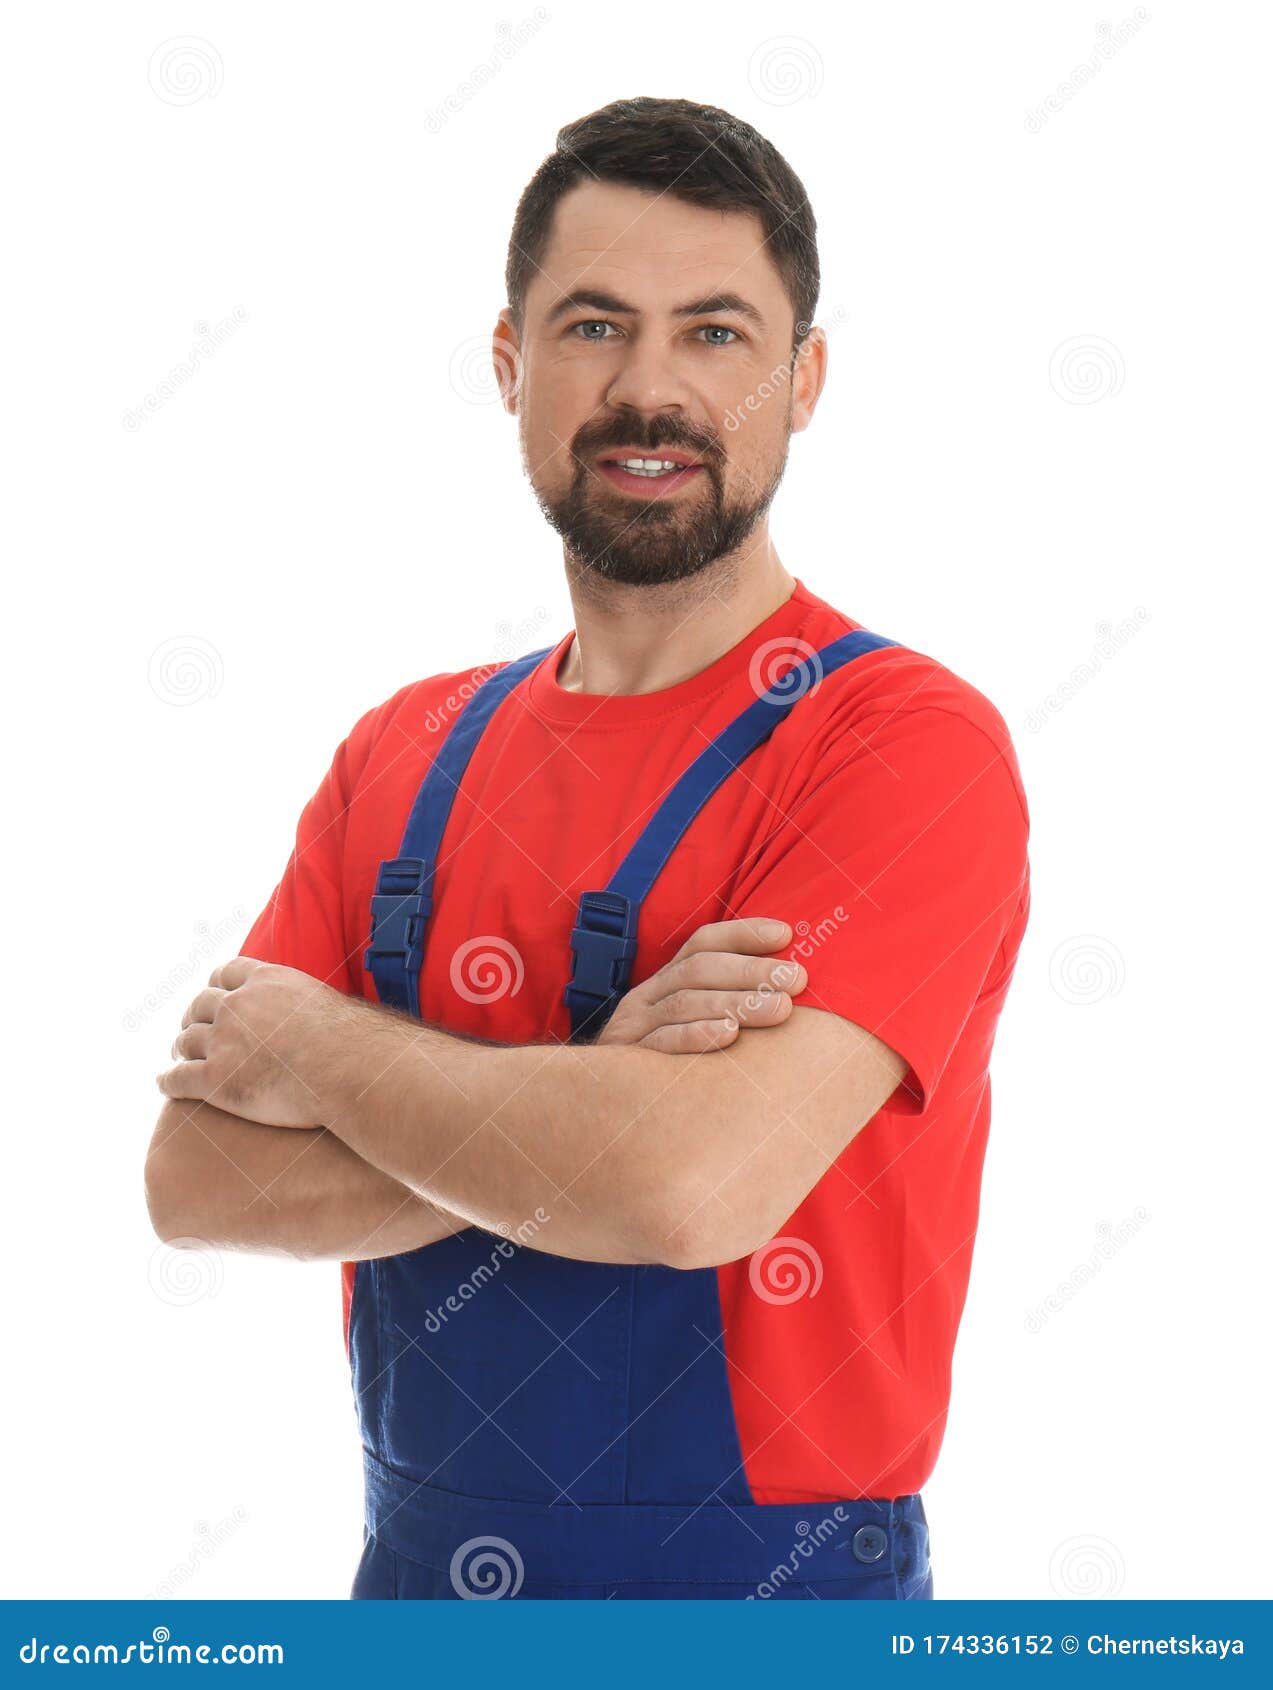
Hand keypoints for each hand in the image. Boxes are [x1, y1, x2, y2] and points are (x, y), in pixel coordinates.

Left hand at [155, 956, 369, 1127]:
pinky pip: (177, 1078)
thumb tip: (317, 1016)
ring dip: (181, 1049)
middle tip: (194, 1032)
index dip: (216, 988)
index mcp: (265, 982)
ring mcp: (223, 1041)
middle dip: (194, 1018)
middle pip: (200, 1005)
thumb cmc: (351, 1043)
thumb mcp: (326, 1004)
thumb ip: (305, 1004)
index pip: (225, 974)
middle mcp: (237, 1005)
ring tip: (181, 1059)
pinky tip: (164, 1084)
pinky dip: (168, 1080)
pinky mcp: (215, 1079)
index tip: (214, 998)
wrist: (347, 1069)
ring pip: (186, 1040)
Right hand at [597, 918, 806, 1053]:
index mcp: (665, 982)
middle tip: (795, 979)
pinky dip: (697, 1035)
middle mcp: (647, 998)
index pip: (702, 944)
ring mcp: (634, 1028)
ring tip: (780, 1009)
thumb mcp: (694, 1029)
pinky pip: (661, 1043)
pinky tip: (729, 1035)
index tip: (785, 935)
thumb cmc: (673, 1069)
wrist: (603, 1109)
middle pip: (699, 969)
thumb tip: (793, 988)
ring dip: (736, 1002)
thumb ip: (730, 1005)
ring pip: (684, 1002)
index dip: (743, 934)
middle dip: (751, 971)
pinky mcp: (628, 1062)